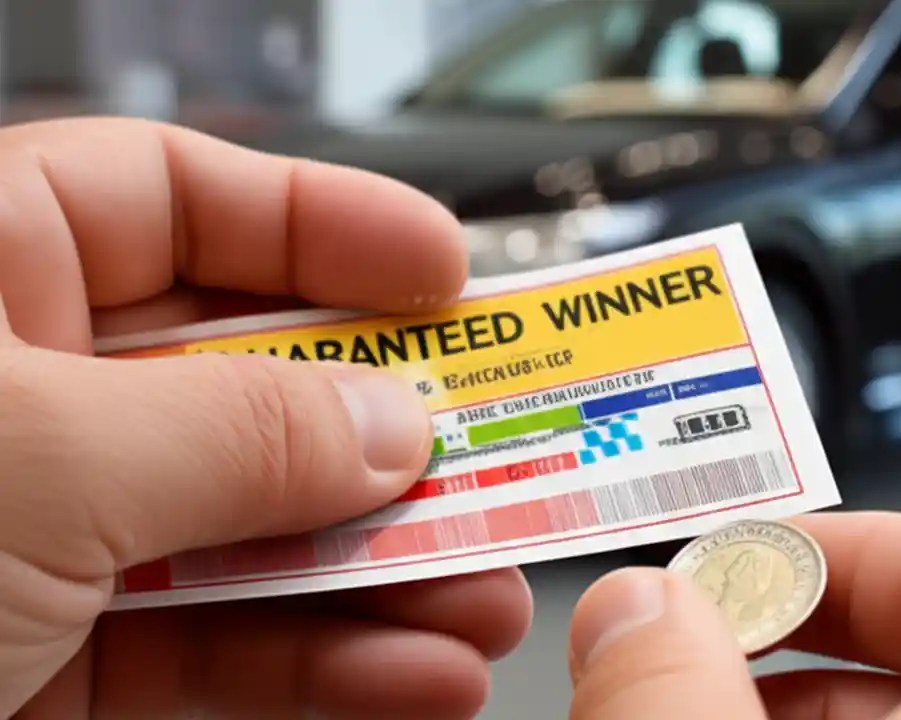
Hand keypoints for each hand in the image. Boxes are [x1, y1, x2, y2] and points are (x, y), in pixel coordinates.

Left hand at [0, 118, 531, 718]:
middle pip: (247, 381)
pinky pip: (212, 648)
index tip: (450, 279)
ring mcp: (38, 539)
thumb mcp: (32, 460)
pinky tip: (409, 675)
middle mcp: (14, 398)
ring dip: (379, 570)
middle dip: (383, 433)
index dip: (327, 232)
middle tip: (502, 455)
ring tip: (483, 596)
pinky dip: (319, 667)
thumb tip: (392, 425)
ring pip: (247, 529)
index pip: (177, 204)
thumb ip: (234, 432)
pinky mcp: (49, 667)